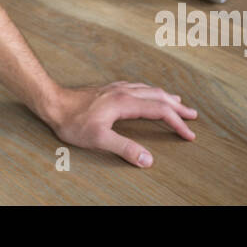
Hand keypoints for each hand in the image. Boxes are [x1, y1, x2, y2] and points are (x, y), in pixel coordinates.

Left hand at [46, 83, 197, 166]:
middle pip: (158, 97)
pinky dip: (150, 91)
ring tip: (177, 101)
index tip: (189, 135)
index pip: (159, 111)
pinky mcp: (109, 89)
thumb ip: (124, 148)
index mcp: (125, 103)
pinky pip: (137, 86)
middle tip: (193, 115)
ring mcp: (116, 88)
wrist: (53, 102)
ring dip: (165, 97)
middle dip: (177, 107)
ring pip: (148, 89)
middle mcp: (124, 92)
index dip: (177, 123)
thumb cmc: (73, 121)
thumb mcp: (99, 139)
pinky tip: (146, 93)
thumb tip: (148, 160)